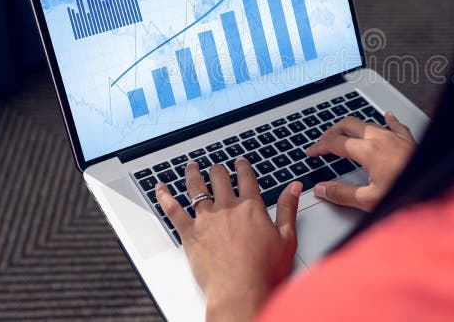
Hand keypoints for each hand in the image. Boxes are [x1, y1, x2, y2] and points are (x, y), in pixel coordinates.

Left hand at [155, 158, 301, 321]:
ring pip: (196, 188)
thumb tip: (293, 187)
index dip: (243, 167)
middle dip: (218, 169)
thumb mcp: (286, 238)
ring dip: (193, 174)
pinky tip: (160, 188)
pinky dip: (165, 197)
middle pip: (220, 178)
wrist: (240, 291)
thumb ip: (288, 209)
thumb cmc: (263, 271)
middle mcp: (227, 208)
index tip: (240, 162)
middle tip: (217, 167)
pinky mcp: (190, 233)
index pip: (246, 178)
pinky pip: (173, 210)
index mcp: (251, 207)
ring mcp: (206, 219)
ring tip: (191, 167)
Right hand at [306, 112, 414, 210]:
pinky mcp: (409, 140)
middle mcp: (380, 138)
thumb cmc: (407, 192)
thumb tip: (322, 189)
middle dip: (332, 131)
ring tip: (345, 133)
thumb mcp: (369, 200)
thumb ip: (342, 194)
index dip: (319, 147)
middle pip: (348, 125)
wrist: (438, 187)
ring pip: (368, 123)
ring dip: (353, 127)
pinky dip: (386, 120)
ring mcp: (395, 137)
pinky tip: (387, 115)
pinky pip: (395, 124)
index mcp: (367, 151)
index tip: (311, 152)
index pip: (335, 143)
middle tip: (323, 140)